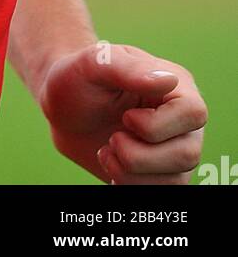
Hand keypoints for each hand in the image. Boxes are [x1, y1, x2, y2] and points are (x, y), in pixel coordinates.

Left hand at [39, 43, 207, 183]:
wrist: (63, 110)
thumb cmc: (79, 78)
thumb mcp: (94, 62)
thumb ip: (128, 67)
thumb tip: (168, 80)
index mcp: (177, 85)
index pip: (193, 113)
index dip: (157, 124)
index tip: (125, 118)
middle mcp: (183, 121)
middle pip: (187, 154)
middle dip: (139, 154)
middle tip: (112, 138)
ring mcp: (175, 149)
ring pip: (175, 180)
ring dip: (130, 172)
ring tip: (108, 150)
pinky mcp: (162, 174)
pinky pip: (161, 194)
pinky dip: (129, 184)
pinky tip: (113, 164)